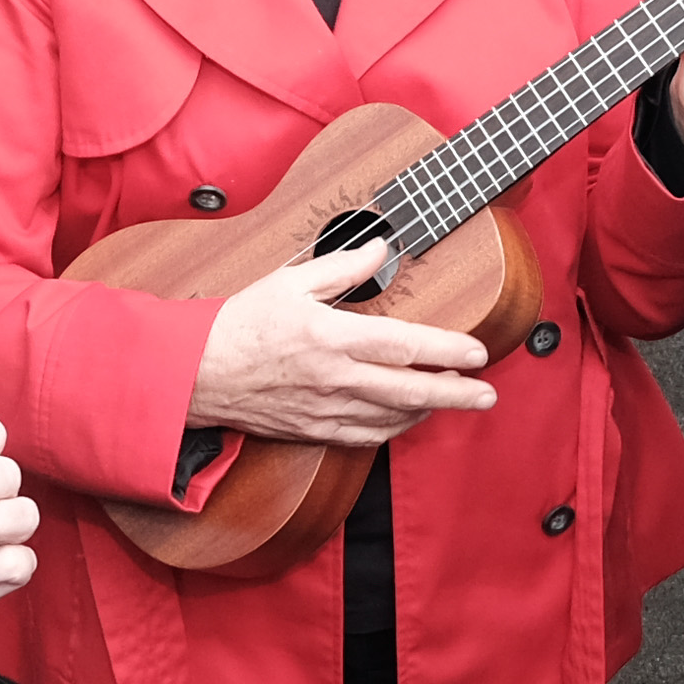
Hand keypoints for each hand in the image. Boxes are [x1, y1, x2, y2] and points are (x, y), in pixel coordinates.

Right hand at [187, 244, 501, 448]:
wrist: (195, 375)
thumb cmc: (239, 324)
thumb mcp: (288, 281)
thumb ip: (341, 267)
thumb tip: (381, 248)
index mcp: (329, 336)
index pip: (402, 345)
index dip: (446, 350)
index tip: (477, 352)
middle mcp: (332, 378)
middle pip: (408, 390)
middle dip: (455, 394)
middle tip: (487, 394)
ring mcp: (324, 409)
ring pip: (392, 417)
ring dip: (429, 410)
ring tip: (457, 399)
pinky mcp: (314, 430)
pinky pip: (366, 436)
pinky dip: (395, 428)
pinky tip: (411, 417)